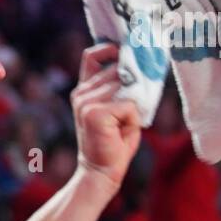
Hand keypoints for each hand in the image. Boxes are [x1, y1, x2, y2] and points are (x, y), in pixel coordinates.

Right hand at [71, 43, 141, 193]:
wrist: (101, 171)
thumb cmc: (114, 141)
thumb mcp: (118, 109)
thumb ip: (122, 88)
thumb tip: (139, 69)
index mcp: (84, 89)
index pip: (93, 56)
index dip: (110, 49)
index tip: (127, 49)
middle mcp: (81, 93)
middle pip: (118, 70)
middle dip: (134, 85)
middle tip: (132, 109)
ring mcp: (85, 102)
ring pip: (126, 87)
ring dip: (134, 106)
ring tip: (123, 125)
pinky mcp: (94, 113)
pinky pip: (128, 104)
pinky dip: (133, 118)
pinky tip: (121, 131)